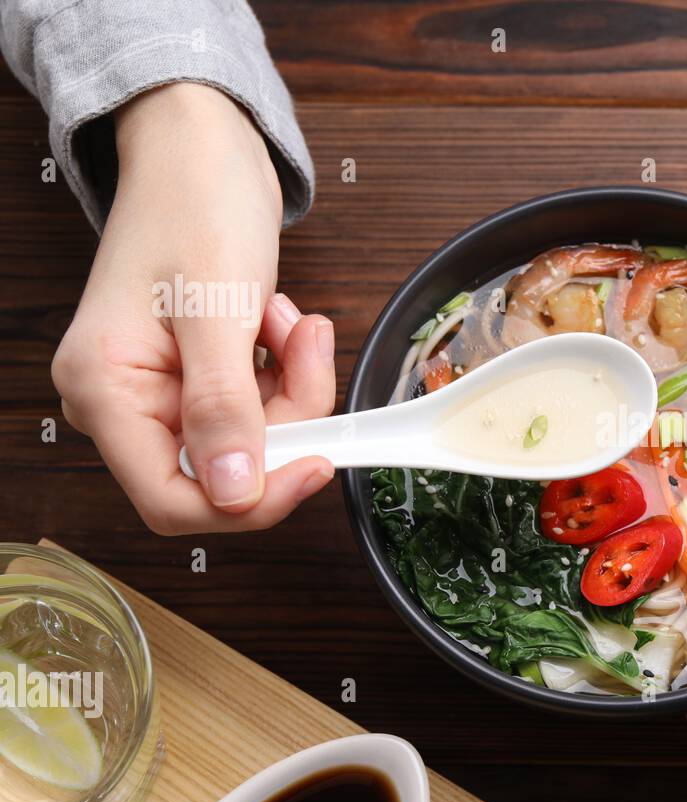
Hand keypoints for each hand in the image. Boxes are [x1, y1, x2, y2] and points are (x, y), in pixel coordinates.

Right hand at [51, 83, 335, 534]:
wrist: (203, 149)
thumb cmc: (193, 205)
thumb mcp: (216, 308)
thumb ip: (223, 405)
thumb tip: (232, 492)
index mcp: (104, 391)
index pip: (173, 501)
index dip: (251, 500)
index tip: (316, 464)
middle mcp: (126, 402)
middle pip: (225, 472)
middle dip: (285, 420)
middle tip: (307, 353)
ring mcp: (164, 392)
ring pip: (254, 440)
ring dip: (293, 386)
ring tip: (292, 321)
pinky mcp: (201, 378)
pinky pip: (262, 407)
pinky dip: (287, 371)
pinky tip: (281, 319)